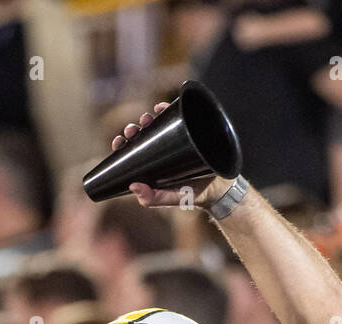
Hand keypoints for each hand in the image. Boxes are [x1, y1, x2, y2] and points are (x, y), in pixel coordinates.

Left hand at [114, 105, 234, 210]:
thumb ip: (155, 198)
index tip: (119, 141)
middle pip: (141, 136)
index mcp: (153, 167)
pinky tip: (161, 107)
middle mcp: (162, 152)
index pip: (132, 153)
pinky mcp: (190, 132)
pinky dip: (167, 109)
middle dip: (133, 130)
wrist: (223, 188)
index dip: (123, 146)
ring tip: (147, 118)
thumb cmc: (196, 195)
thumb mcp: (175, 198)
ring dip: (147, 118)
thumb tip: (133, 187)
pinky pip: (177, 116)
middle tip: (132, 130)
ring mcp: (176, 140)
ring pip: (156, 125)